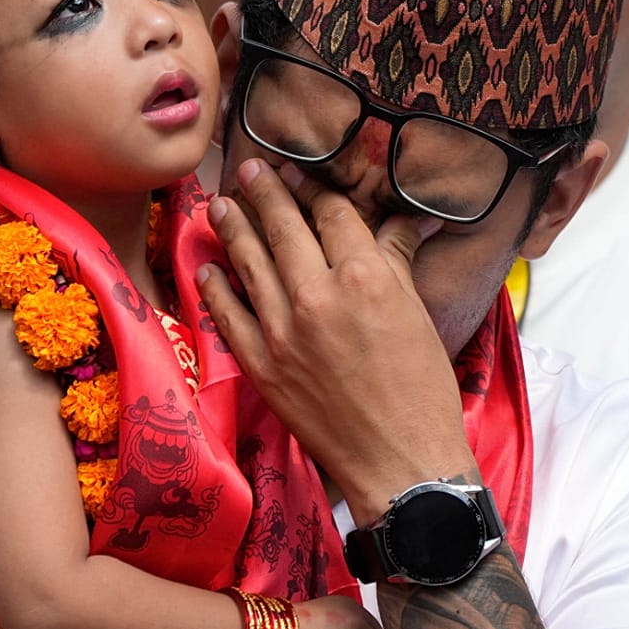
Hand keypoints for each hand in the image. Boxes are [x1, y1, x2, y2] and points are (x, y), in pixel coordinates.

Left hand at [197, 159, 476, 520]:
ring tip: (220, 203)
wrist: (399, 458)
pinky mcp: (261, 364)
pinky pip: (229, 315)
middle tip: (248, 170)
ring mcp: (283, 330)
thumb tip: (410, 219)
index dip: (313, 189)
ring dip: (233, 227)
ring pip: (249, 262)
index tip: (297, 175)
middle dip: (263, 193)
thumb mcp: (417, 313)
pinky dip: (216, 287)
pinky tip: (207, 266)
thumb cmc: (421, 389)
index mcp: (365, 275)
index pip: (331, 213)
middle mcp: (317, 294)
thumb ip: (398, 260)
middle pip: (283, 227)